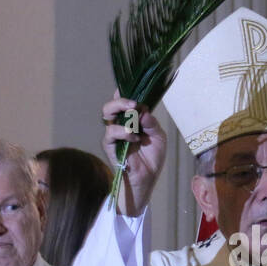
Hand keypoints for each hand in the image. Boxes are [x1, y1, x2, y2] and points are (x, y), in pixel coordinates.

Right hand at [102, 92, 166, 214]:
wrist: (147, 177)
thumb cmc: (152, 157)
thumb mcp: (158, 137)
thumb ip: (152, 123)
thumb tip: (143, 111)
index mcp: (132, 119)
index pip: (123, 101)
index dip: (123, 92)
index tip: (132, 88)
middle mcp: (120, 123)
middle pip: (112, 104)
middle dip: (121, 100)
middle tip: (133, 104)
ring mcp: (114, 134)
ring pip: (107, 114)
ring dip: (121, 113)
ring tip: (135, 121)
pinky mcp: (110, 146)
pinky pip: (111, 133)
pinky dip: (123, 133)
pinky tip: (134, 138)